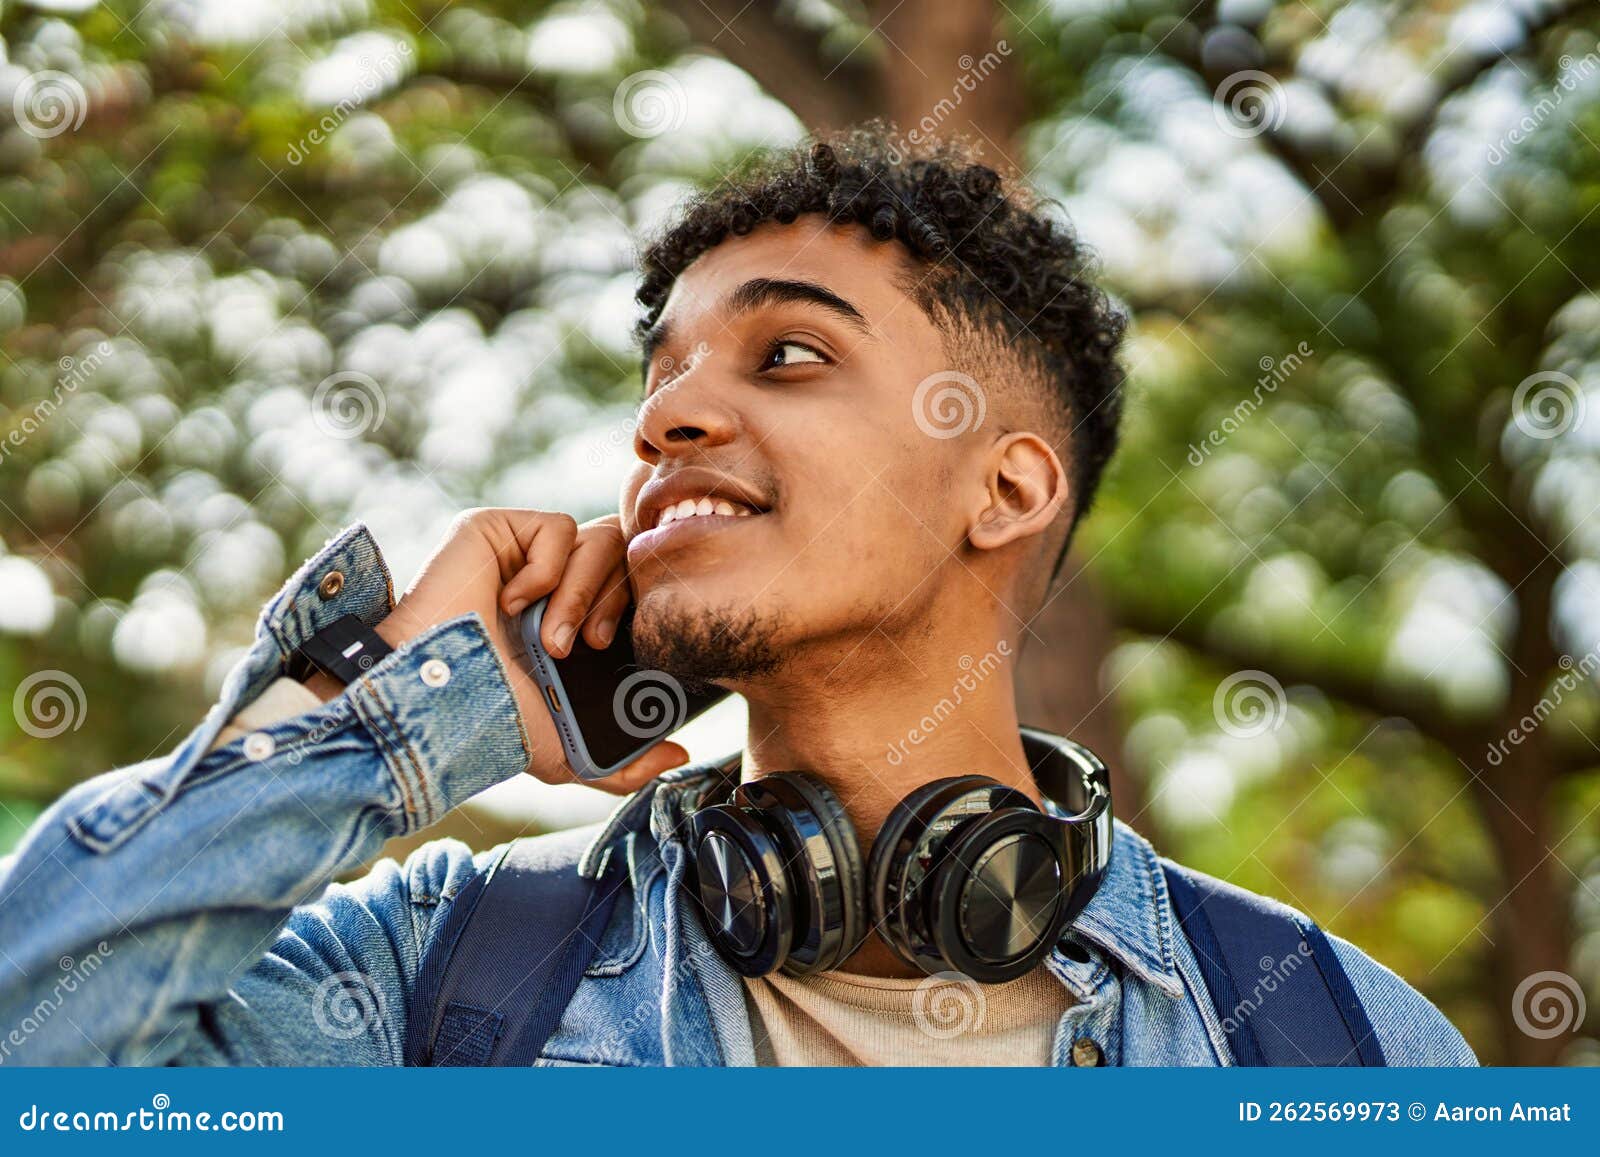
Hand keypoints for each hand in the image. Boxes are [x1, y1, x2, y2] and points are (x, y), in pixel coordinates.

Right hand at [359, 509, 687, 793]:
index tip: (626, 647)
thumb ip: (626, 763)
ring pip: (600, 539)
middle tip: (591, 646)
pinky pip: (556, 527)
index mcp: (582, 620)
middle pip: (629, 555)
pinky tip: (513, 603)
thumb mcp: (570, 755)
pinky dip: (545, 569)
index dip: (644, 606)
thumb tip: (680, 758)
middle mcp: (560, 582)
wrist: (437, 701)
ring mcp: (530, 554)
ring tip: (549, 638)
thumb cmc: (492, 724)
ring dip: (581, 593)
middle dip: (616, 602)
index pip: (639, 585)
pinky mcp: (499, 529)